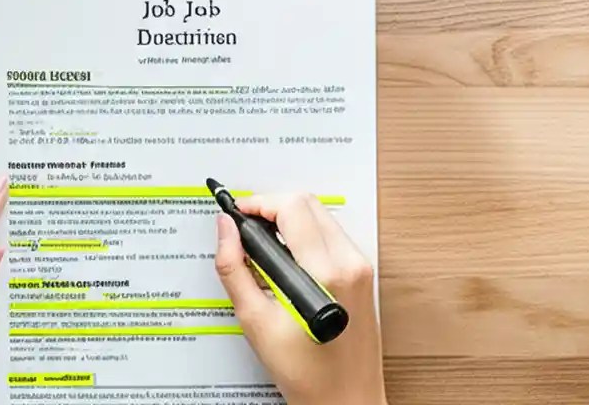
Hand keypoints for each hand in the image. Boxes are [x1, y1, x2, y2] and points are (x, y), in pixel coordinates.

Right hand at [215, 194, 385, 404]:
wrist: (346, 401)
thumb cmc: (308, 376)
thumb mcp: (256, 321)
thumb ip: (234, 268)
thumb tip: (225, 230)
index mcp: (327, 273)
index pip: (291, 207)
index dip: (258, 203)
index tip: (237, 212)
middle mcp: (350, 264)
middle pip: (308, 204)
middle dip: (272, 207)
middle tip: (246, 228)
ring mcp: (361, 269)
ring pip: (321, 216)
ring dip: (288, 220)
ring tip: (263, 248)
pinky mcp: (363, 276)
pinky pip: (331, 236)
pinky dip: (304, 235)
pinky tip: (286, 260)